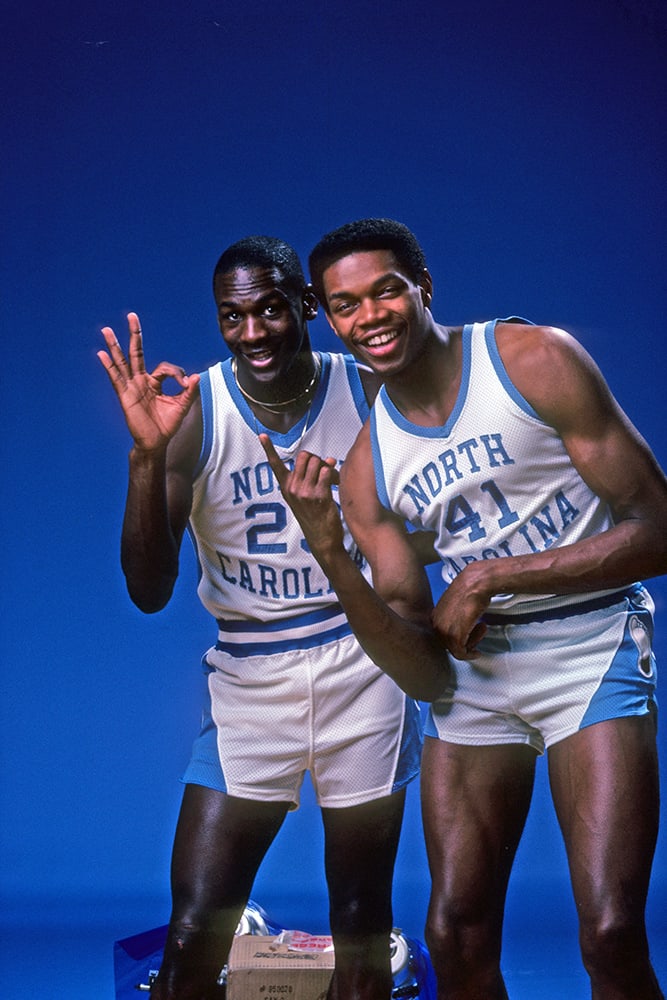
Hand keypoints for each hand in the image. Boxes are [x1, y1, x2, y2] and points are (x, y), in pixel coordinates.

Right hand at [97, 312, 199, 451]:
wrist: (156, 443)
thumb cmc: (166, 425)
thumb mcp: (182, 406)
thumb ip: (189, 391)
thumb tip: (196, 376)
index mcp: (155, 382)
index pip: (166, 368)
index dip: (177, 373)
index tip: (185, 384)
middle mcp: (141, 381)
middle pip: (137, 353)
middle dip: (135, 334)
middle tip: (132, 316)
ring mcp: (132, 387)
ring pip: (123, 362)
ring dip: (115, 346)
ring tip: (106, 330)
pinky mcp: (125, 396)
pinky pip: (116, 379)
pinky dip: (109, 367)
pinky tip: (101, 355)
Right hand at [259, 434, 344, 556]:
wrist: (322, 538)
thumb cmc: (314, 515)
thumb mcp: (302, 497)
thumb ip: (307, 478)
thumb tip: (327, 460)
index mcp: (286, 487)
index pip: (276, 465)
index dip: (269, 449)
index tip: (262, 435)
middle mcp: (292, 488)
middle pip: (305, 456)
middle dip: (316, 459)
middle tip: (322, 471)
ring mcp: (304, 492)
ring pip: (317, 462)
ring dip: (327, 466)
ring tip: (330, 479)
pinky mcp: (319, 496)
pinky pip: (326, 472)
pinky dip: (333, 474)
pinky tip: (334, 483)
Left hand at [431, 564, 489, 659]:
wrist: (476, 583)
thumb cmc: (470, 590)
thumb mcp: (457, 604)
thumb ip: (454, 616)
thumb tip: (460, 623)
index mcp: (434, 616)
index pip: (444, 635)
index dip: (460, 636)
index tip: (470, 633)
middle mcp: (436, 624)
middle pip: (449, 644)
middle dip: (466, 640)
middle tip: (479, 632)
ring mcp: (444, 631)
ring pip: (456, 650)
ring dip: (471, 644)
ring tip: (482, 631)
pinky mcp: (454, 637)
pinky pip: (461, 654)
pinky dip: (470, 655)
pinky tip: (477, 652)